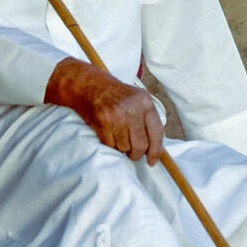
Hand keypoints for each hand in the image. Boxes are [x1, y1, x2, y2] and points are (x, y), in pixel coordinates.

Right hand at [44, 57, 163, 164]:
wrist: (89, 85)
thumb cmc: (115, 95)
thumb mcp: (137, 100)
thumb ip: (148, 120)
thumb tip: (156, 148)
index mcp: (145, 102)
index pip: (156, 132)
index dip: (156, 151)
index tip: (152, 161)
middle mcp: (132, 109)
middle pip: (141, 144)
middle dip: (137, 154)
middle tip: (133, 154)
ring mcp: (116, 115)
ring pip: (124, 147)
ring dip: (122, 148)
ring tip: (118, 138)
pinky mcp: (102, 122)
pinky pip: (110, 145)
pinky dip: (110, 144)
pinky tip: (109, 134)